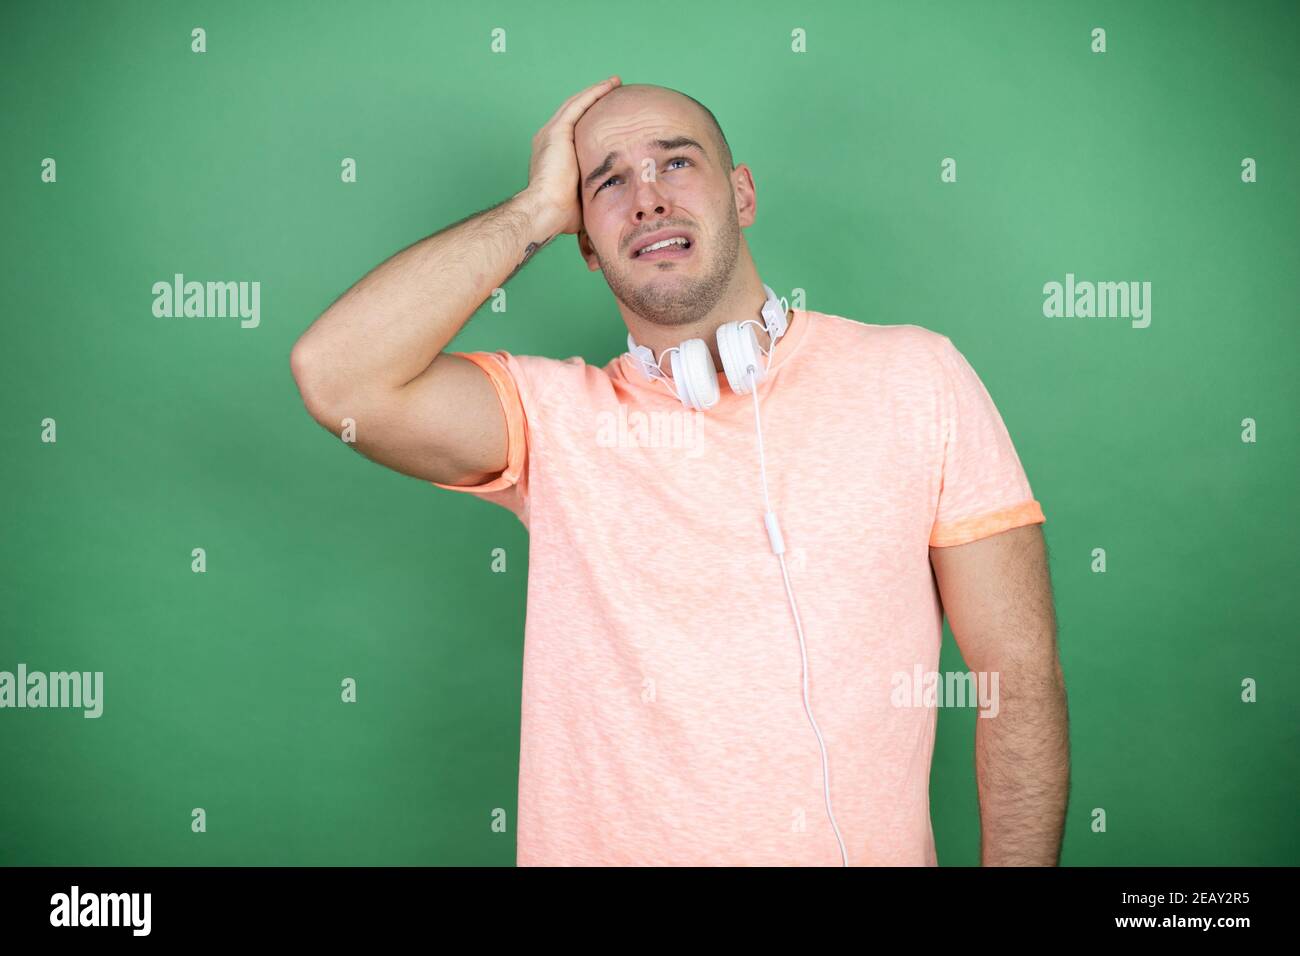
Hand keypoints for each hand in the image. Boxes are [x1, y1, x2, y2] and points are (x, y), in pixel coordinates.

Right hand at [522, 76, 621, 235]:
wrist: (545, 210)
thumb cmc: (562, 214)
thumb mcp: (581, 197)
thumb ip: (592, 191)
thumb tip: (612, 203)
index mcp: (552, 155)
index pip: (574, 131)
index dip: (590, 121)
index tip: (609, 118)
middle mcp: (548, 140)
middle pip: (574, 114)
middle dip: (594, 101)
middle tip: (613, 92)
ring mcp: (550, 133)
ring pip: (576, 104)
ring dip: (596, 92)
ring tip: (615, 83)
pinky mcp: (557, 131)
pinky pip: (578, 105)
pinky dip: (594, 93)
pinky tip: (610, 85)